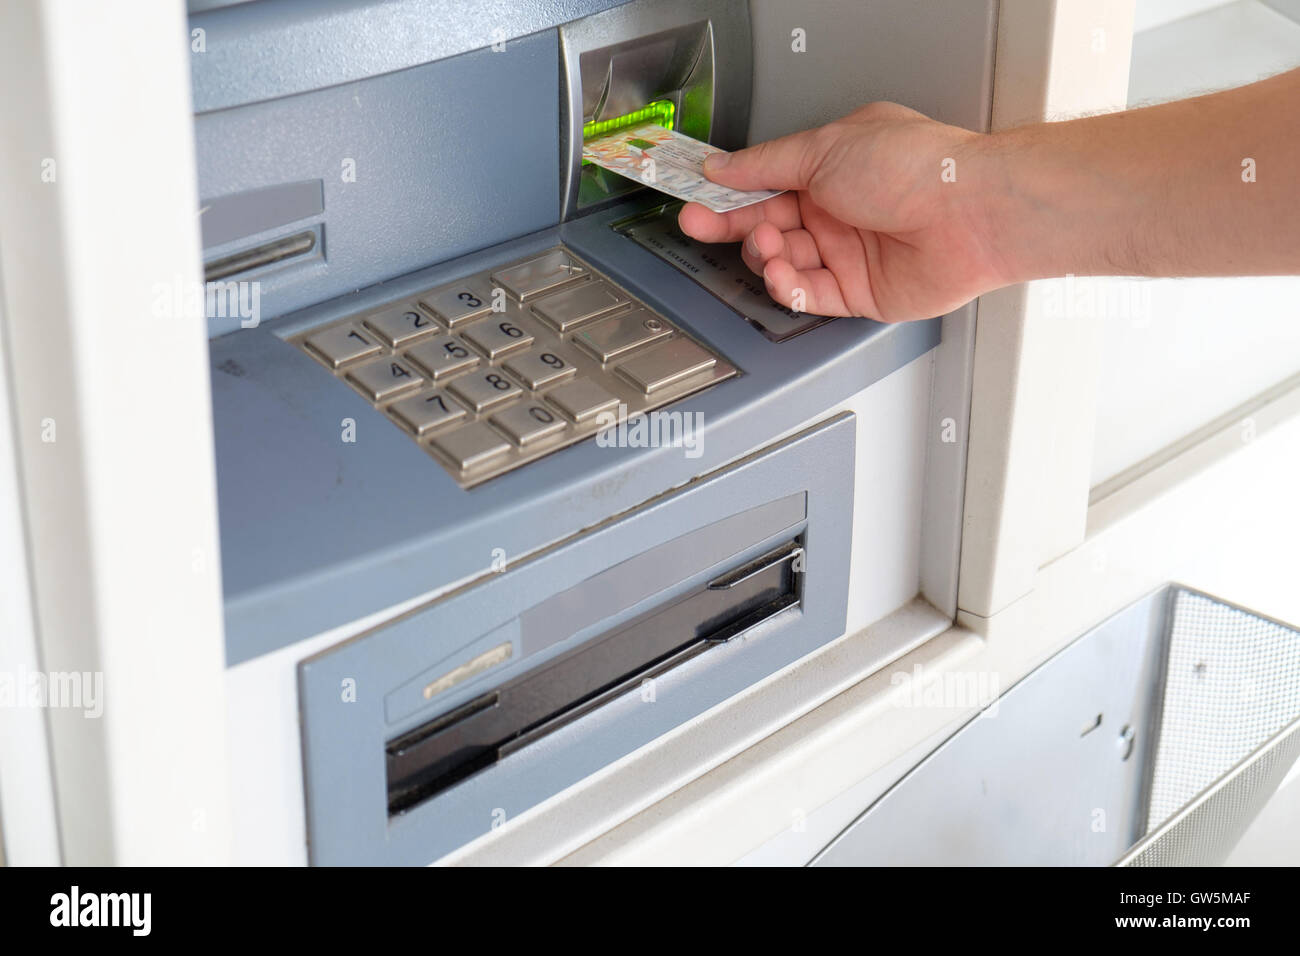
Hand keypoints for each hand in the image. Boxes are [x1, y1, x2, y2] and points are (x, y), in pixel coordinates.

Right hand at [677, 103, 1003, 321]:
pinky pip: (810, 295)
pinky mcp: (860, 292)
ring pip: (785, 262)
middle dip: (733, 227)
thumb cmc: (917, 168)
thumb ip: (766, 163)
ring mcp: (848, 252)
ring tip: (768, 247)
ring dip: (766, 256)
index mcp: (832, 166)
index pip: (764, 183)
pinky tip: (782, 275)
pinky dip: (789, 287)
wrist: (970, 213)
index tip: (693, 199)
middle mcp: (839, 210)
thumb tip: (723, 166)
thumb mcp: (825, 147)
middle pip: (767, 224)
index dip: (726, 193)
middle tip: (701, 227)